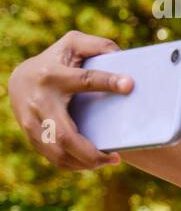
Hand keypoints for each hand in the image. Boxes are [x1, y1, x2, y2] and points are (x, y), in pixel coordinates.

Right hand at [7, 31, 131, 169]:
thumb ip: (98, 46)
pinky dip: (75, 165)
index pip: (84, 80)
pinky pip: (54, 158)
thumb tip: (122, 55)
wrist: (20, 78)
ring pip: (57, 153)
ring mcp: (33, 123)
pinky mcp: (32, 137)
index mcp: (54, 76)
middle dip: (90, 152)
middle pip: (64, 135)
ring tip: (110, 160)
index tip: (130, 85)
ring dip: (85, 163)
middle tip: (117, 157)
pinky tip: (94, 163)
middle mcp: (40, 102)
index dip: (108, 82)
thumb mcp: (74, 45)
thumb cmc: (56, 60)